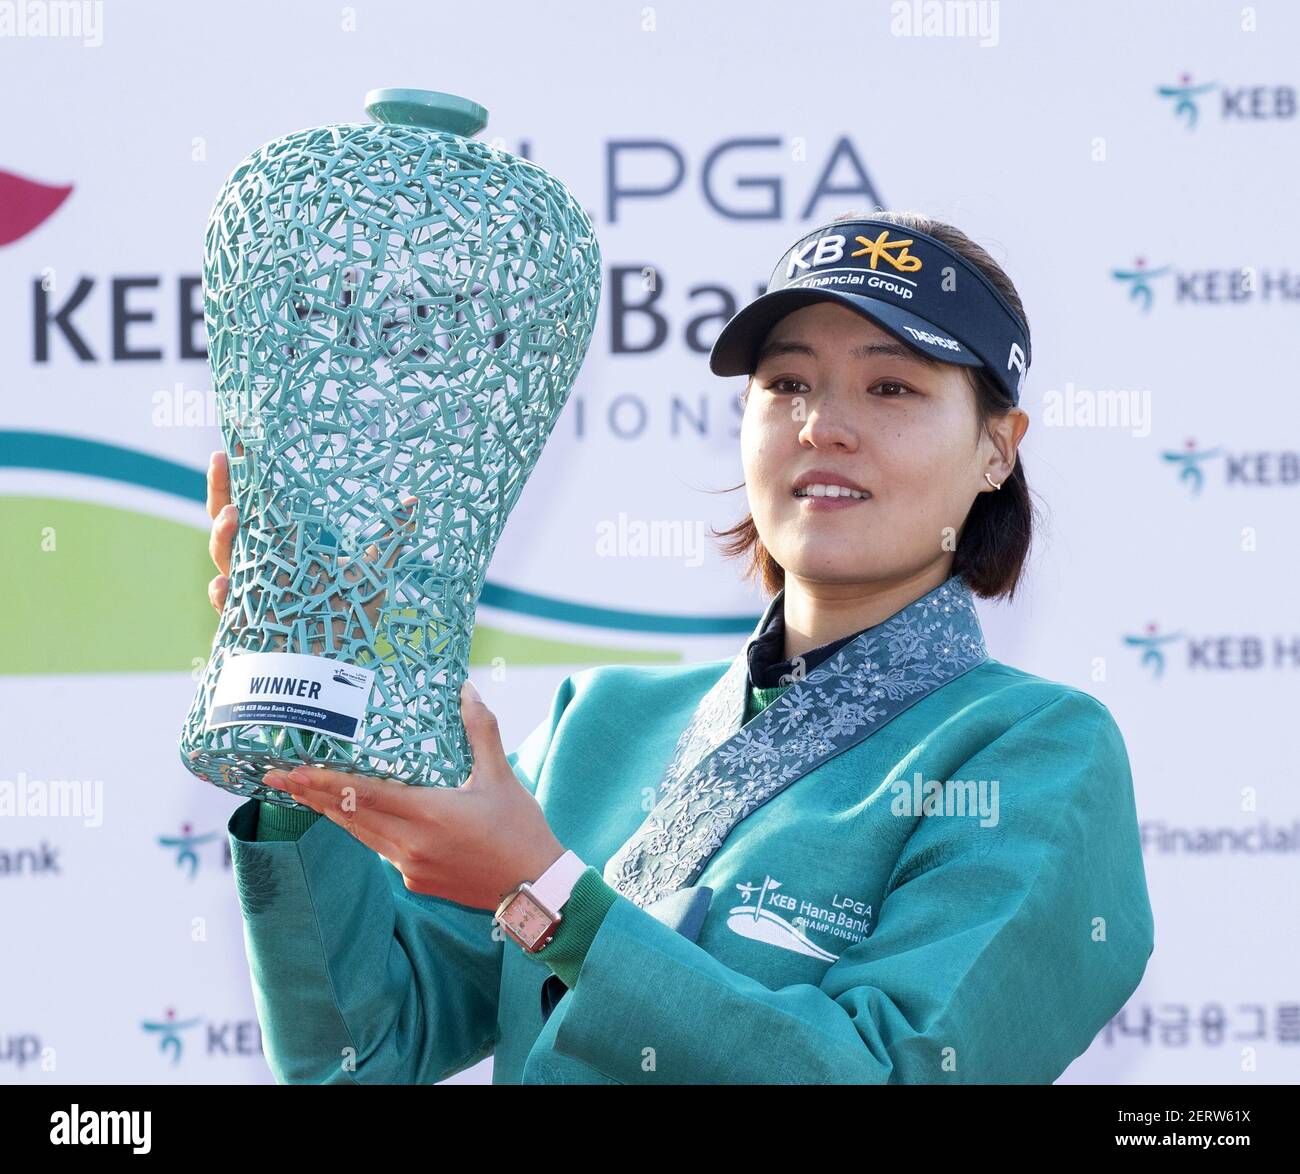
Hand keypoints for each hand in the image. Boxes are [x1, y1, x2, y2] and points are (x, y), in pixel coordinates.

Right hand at [206, 446, 418, 654]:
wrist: (335, 677)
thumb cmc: (348, 621)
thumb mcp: (370, 575)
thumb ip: (389, 539)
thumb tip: (416, 502)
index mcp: (283, 549)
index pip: (257, 506)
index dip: (242, 477)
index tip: (237, 442)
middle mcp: (260, 568)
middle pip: (229, 524)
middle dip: (221, 492)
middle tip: (221, 459)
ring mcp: (249, 595)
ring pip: (223, 560)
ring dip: (222, 537)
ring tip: (232, 517)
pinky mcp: (244, 626)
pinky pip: (226, 609)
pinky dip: (222, 596)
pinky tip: (224, 587)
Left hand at [261, 680, 566, 910]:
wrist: (536, 889)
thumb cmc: (520, 831)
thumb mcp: (501, 777)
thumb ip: (480, 732)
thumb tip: (467, 691)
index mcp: (428, 814)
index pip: (361, 795)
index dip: (322, 782)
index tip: (290, 772)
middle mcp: (410, 844)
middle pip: (348, 817)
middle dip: (311, 795)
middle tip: (276, 778)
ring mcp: (409, 867)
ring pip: (359, 835)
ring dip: (331, 813)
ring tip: (304, 794)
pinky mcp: (416, 881)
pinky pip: (380, 849)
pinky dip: (363, 830)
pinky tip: (358, 817)